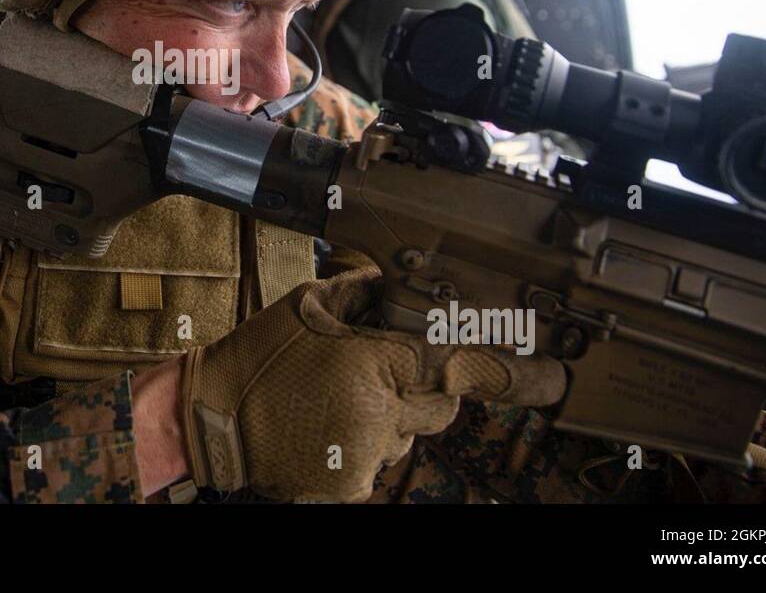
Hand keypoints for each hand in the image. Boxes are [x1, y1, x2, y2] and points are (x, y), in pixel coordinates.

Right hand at [179, 268, 565, 501]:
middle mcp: (379, 412)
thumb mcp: (308, 303)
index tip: (554, 376)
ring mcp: (367, 455)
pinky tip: (328, 428)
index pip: (459, 364)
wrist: (211, 419)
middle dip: (422, 387)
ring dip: (388, 418)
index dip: (513, 372)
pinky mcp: (351, 485)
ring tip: (335, 401)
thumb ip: (362, 290)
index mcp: (373, 362)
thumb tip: (395, 279)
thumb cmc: (258, 357)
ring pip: (410, 436)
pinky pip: (381, 463)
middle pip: (441, 403)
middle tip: (377, 374)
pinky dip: (365, 446)